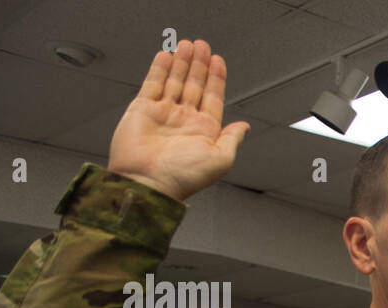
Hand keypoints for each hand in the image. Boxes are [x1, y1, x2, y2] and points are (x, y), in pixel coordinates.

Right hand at [108, 39, 249, 201]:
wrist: (147, 182)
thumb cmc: (182, 178)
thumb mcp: (220, 160)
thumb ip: (232, 139)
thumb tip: (245, 127)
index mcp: (204, 131)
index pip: (213, 97)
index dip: (216, 78)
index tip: (218, 60)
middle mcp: (184, 120)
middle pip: (194, 84)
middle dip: (199, 64)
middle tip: (202, 45)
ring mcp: (163, 113)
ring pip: (174, 80)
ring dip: (182, 62)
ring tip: (187, 45)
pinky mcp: (142, 109)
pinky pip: (152, 83)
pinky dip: (159, 69)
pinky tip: (166, 55)